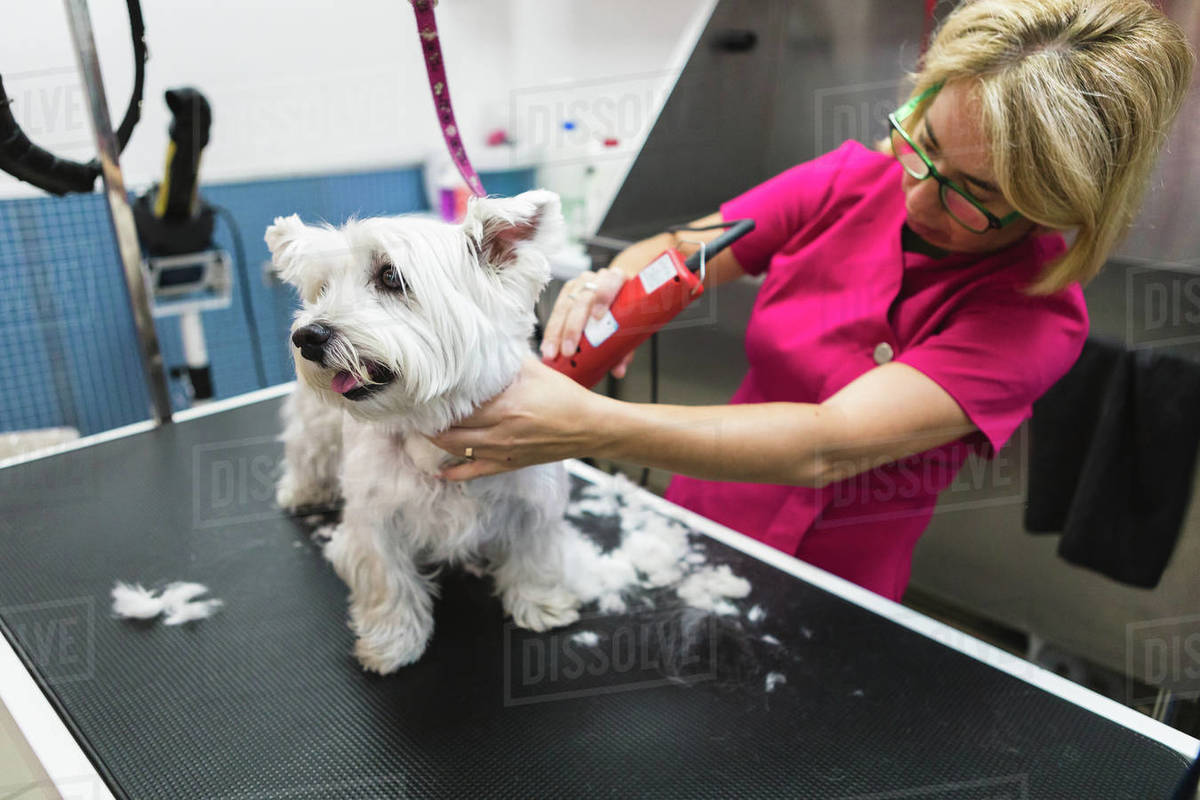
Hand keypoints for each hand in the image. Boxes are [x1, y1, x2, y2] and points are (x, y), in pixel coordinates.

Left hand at [431, 358, 607, 480]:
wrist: (589, 427)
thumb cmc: (564, 396)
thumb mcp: (536, 370)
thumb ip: (507, 360)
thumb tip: (484, 345)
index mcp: (504, 406)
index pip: (458, 406)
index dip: (435, 402)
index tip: (420, 394)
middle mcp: (500, 431)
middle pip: (450, 430)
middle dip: (428, 422)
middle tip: (414, 412)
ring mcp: (503, 451)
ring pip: (456, 450)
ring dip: (436, 441)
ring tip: (422, 430)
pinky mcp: (509, 464)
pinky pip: (474, 472)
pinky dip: (453, 473)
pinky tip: (438, 470)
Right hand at [540, 266, 635, 377]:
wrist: (619, 290)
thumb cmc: (626, 308)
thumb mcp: (631, 325)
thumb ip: (626, 348)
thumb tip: (618, 371)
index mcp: (618, 279)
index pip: (610, 283)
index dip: (603, 298)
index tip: (598, 318)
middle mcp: (597, 278)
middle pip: (583, 300)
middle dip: (573, 327)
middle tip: (568, 351)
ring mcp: (580, 283)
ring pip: (565, 306)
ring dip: (556, 332)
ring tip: (551, 353)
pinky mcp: (567, 290)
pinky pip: (556, 310)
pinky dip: (552, 331)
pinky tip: (547, 346)